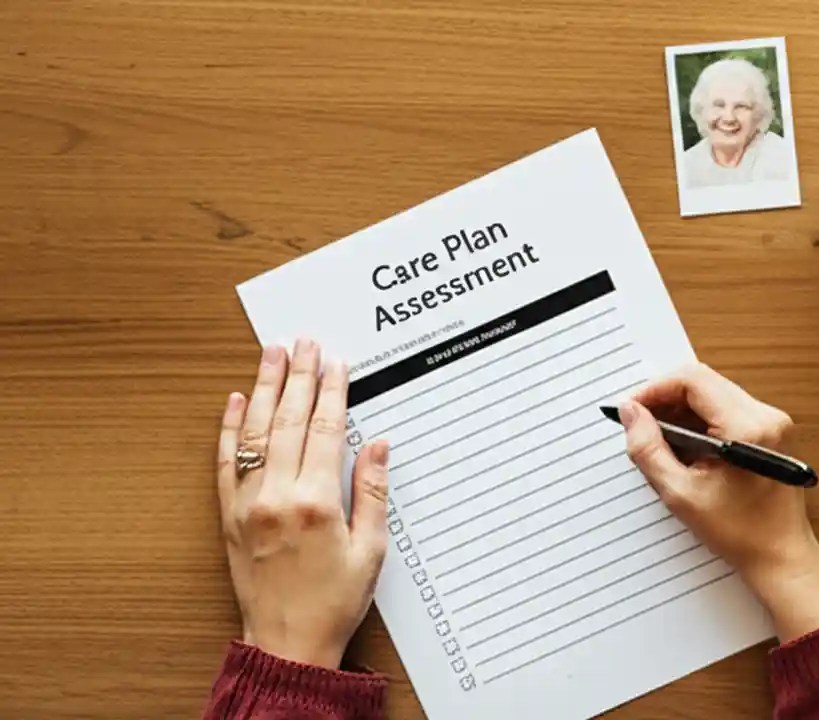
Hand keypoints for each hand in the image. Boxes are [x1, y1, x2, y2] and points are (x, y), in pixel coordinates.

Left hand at [216, 340, 388, 668]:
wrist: (287, 642)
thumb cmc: (334, 602)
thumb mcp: (370, 549)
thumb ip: (372, 491)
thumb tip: (377, 444)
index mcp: (317, 503)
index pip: (325, 429)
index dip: (332, 391)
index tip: (336, 363)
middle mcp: (277, 496)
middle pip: (289, 420)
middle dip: (298, 377)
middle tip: (304, 343)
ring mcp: (248, 504)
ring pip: (255, 431)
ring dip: (263, 388)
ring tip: (271, 354)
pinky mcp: (229, 516)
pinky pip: (226, 461)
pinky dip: (230, 427)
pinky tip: (235, 401)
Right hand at [620, 363, 818, 641]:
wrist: (781, 556)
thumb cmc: (739, 533)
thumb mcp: (681, 494)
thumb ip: (649, 449)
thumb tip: (630, 413)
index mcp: (748, 428)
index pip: (693, 381)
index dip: (655, 389)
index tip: (631, 409)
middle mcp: (766, 416)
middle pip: (704, 383)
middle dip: (666, 399)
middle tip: (639, 424)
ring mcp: (772, 422)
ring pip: (713, 394)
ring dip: (682, 411)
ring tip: (660, 441)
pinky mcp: (770, 430)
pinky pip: (726, 409)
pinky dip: (699, 422)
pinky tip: (684, 448)